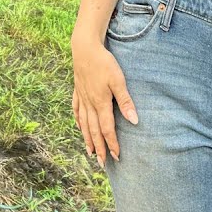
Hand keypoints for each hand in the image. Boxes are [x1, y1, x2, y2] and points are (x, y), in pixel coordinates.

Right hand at [71, 39, 137, 166]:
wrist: (84, 48)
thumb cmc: (104, 62)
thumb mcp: (118, 80)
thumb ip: (125, 101)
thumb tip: (134, 121)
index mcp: (101, 102)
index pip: (107, 129)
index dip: (112, 143)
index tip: (116, 156)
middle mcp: (90, 103)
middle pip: (94, 131)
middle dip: (99, 148)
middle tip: (102, 164)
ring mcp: (82, 98)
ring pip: (84, 123)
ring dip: (87, 139)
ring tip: (90, 153)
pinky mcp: (77, 90)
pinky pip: (76, 110)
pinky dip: (78, 121)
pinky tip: (79, 128)